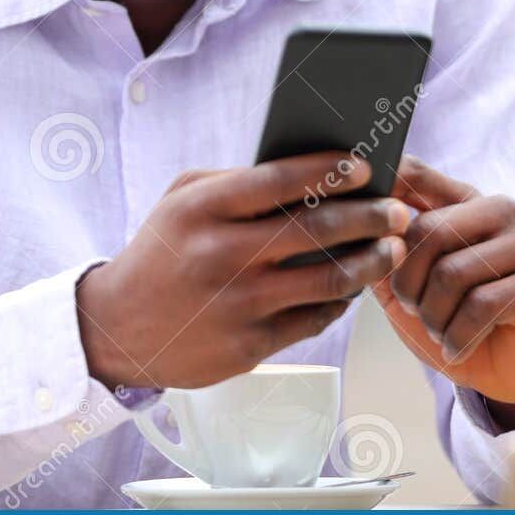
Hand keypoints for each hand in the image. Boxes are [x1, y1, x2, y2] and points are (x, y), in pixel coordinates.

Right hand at [76, 153, 409, 390]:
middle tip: (399, 211)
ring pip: (327, 281)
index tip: (365, 168)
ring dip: (370, 263)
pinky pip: (313, 319)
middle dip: (369, 217)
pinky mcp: (248, 347)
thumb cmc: (161, 252)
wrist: (116, 328)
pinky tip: (355, 285)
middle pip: (315, 229)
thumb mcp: (182, 201)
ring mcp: (237, 304)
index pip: (279, 180)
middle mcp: (221, 255)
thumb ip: (237, 181)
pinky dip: (342, 300)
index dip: (329, 171)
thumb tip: (313, 171)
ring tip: (392, 249)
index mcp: (202, 209)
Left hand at [372, 156, 514, 424]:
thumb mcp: (405, 288)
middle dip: (408, 284)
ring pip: (453, 273)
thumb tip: (358, 224)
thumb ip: (383, 254)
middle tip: (414, 310)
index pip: (415, 175)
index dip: (382, 188)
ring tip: (440, 331)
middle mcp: (500, 210)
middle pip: (430, 231)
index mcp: (463, 201)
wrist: (506, 373)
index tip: (360, 213)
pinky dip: (458, 336)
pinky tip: (456, 347)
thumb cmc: (453, 322)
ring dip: (433, 317)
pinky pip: (482, 305)